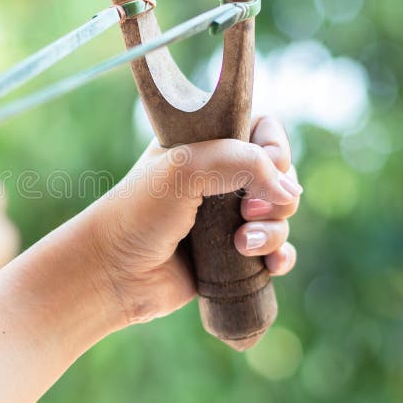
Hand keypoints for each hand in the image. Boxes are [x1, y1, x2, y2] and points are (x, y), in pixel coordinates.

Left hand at [86, 116, 300, 324]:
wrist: (113, 273)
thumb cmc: (138, 213)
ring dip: (273, 231)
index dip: (274, 148)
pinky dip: (280, 256)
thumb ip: (244, 162)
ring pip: (279, 216)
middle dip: (276, 196)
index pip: (262, 128)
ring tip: (241, 244)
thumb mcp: (187, 168)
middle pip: (280, 175)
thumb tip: (289, 192)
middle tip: (245, 211)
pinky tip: (272, 265)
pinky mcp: (231, 254)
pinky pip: (274, 250)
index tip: (266, 167)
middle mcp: (219, 177)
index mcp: (204, 143)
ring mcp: (226, 217)